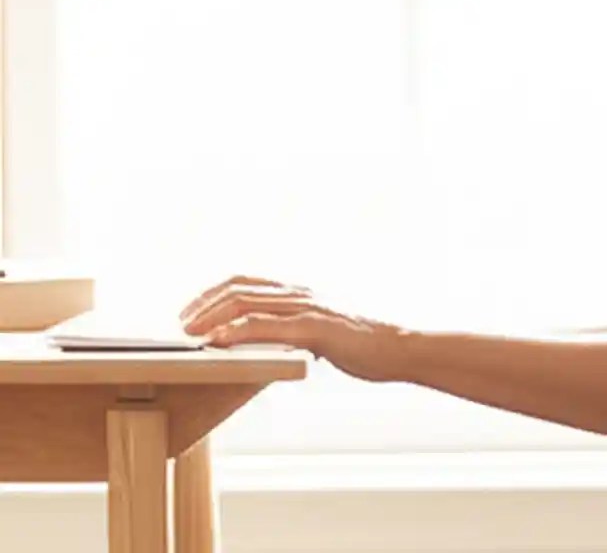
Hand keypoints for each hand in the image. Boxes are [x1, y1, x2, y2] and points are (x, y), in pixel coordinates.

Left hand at [179, 275, 408, 381]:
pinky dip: (237, 332)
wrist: (398, 350)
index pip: (246, 283)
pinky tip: (218, 342)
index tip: (190, 311)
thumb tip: (269, 343)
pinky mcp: (315, 327)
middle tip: (181, 323)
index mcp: (300, 294)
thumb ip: (296, 332)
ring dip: (212, 316)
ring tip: (190, 332)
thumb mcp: (322, 334)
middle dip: (204, 304)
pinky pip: (268, 326)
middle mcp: (300, 294)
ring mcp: (308, 308)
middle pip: (239, 289)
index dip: (213, 293)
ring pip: (248, 303)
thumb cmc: (363, 346)